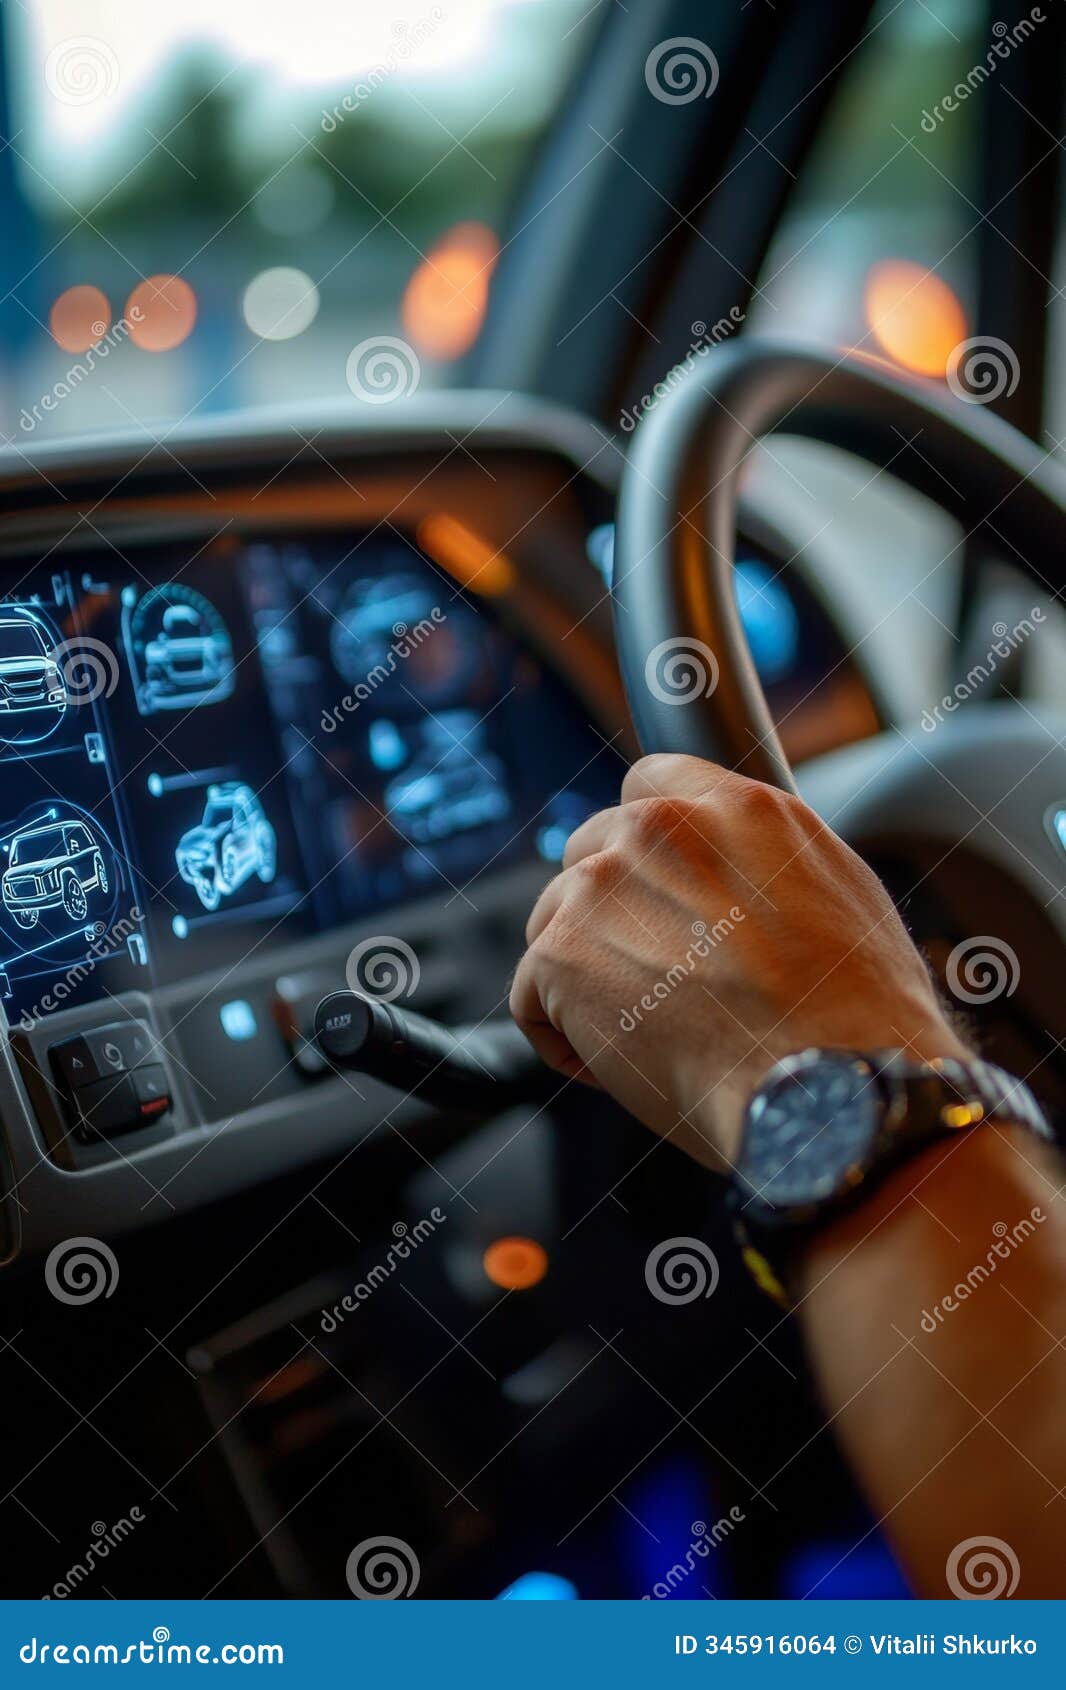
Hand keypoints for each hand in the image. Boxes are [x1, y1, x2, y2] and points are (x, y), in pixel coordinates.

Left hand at [510, 754, 969, 1170]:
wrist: (828, 1091)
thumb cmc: (856, 1024)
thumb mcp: (843, 901)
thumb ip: (769, 866)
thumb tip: (744, 879)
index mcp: (738, 809)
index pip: (650, 784)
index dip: (643, 844)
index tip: (650, 889)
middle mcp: (663, 830)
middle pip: (590, 848)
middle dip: (608, 911)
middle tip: (654, 979)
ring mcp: (603, 887)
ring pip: (554, 919)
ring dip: (584, 974)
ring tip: (645, 1036)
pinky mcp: (561, 953)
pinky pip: (531, 993)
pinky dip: (561, 1037)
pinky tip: (613, 1067)